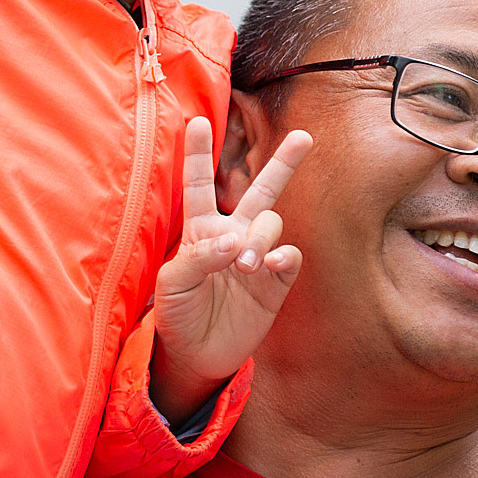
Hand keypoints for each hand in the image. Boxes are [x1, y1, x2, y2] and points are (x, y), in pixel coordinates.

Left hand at [148, 117, 311, 413]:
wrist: (196, 355)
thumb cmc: (177, 312)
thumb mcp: (172, 282)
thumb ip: (198, 256)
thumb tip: (235, 240)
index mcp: (200, 228)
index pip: (199, 185)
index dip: (197, 154)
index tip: (197, 121)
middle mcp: (233, 234)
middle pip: (260, 190)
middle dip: (283, 163)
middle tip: (304, 136)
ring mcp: (257, 256)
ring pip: (271, 224)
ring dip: (260, 238)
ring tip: (245, 264)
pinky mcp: (275, 282)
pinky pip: (288, 257)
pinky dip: (283, 257)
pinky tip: (271, 265)